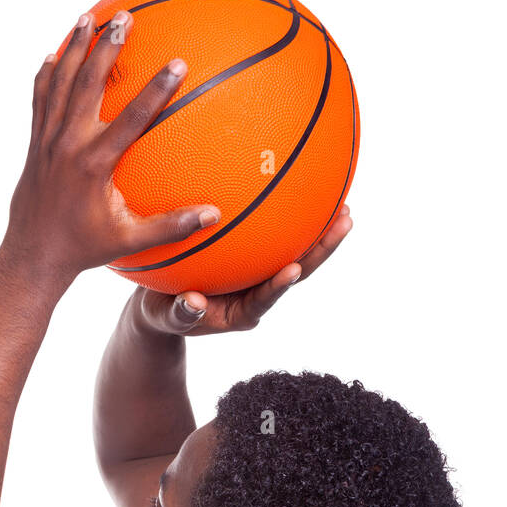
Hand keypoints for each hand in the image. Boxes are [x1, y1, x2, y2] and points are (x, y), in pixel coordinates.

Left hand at [2, 10, 220, 284]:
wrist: (32, 254)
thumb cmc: (84, 249)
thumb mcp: (129, 241)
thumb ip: (170, 227)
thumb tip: (213, 217)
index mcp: (94, 165)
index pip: (132, 118)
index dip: (157, 90)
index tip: (177, 63)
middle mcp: (68, 145)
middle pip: (88, 84)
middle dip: (107, 47)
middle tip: (124, 16)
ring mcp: (47, 140)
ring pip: (59, 82)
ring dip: (74, 47)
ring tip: (87, 17)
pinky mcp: (35, 142)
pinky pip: (40, 98)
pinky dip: (47, 73)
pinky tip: (55, 53)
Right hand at [135, 206, 353, 335]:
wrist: (164, 308)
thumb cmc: (162, 313)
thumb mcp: (164, 316)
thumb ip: (180, 313)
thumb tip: (193, 302)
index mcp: (240, 314)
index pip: (264, 299)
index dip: (279, 286)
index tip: (293, 270)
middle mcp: (256, 296)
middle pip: (295, 271)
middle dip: (321, 249)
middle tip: (344, 220)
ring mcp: (258, 279)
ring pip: (294, 254)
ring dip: (319, 233)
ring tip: (342, 205)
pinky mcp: (255, 263)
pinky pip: (277, 239)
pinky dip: (293, 219)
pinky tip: (305, 190)